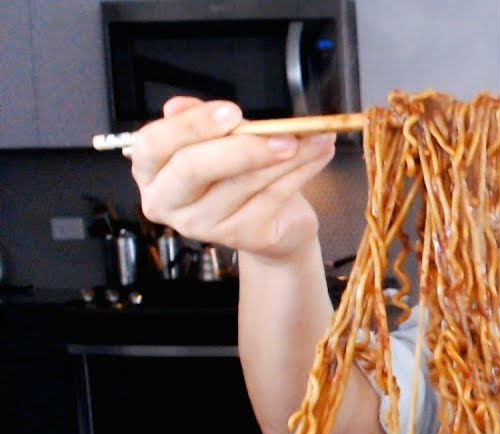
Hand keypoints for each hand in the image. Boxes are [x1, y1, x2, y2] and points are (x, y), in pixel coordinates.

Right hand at [130, 97, 336, 263]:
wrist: (275, 221)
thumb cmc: (237, 173)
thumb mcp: (218, 140)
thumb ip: (201, 122)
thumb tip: (179, 105)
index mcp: (152, 171)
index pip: (154, 145)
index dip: (191, 126)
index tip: (231, 111)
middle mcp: (168, 202)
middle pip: (193, 169)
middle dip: (240, 147)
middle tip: (281, 132)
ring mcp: (204, 225)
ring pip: (244, 182)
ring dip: (287, 155)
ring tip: (315, 136)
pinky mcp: (242, 236)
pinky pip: (274, 196)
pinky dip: (302, 170)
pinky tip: (319, 152)